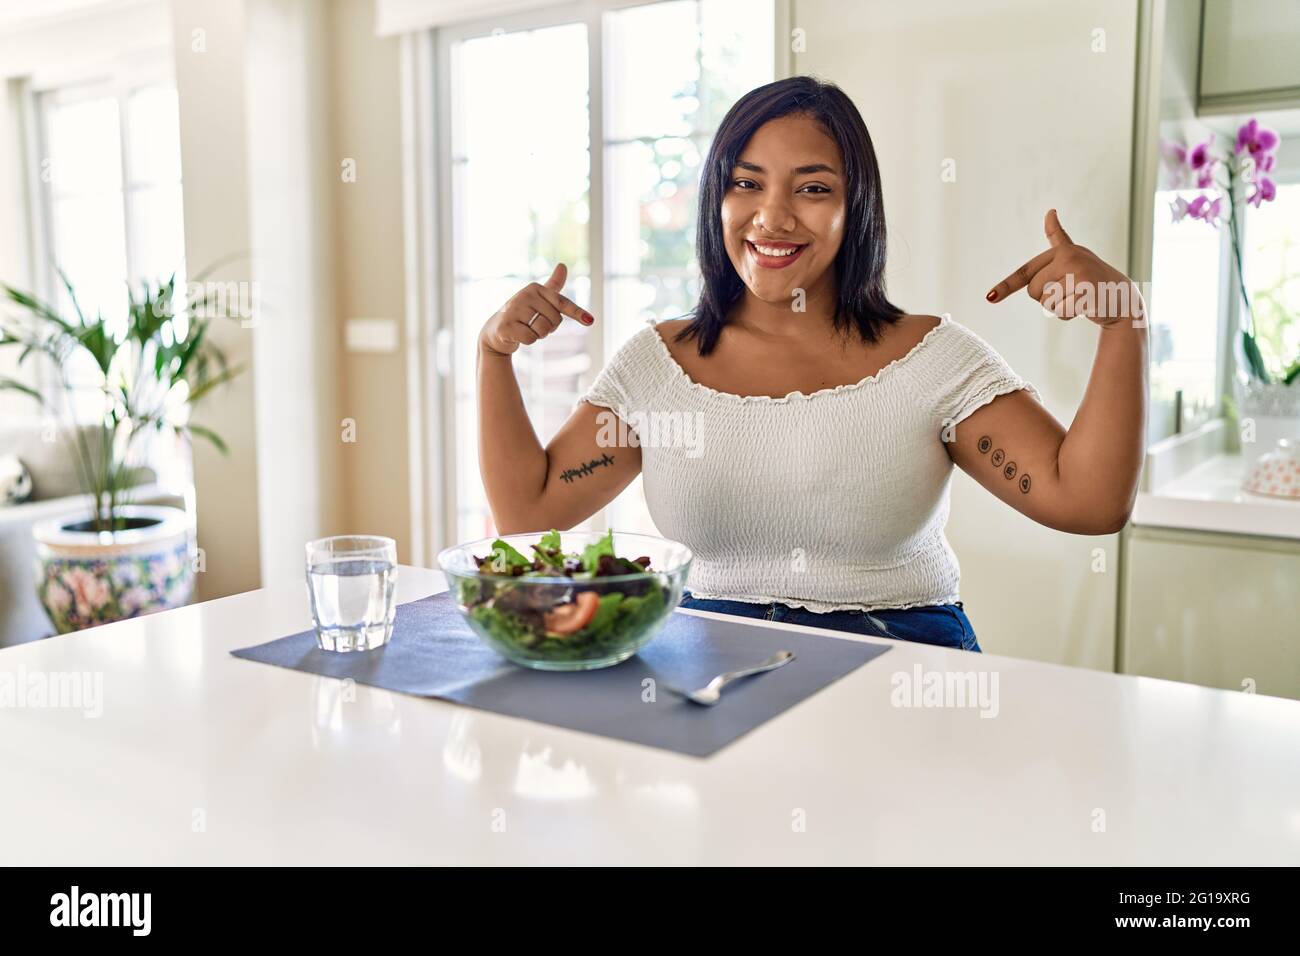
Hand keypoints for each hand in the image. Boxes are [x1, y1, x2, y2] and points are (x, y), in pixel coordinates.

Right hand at [479, 262, 593, 356]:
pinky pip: (531, 338)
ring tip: (527, 328)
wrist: (496, 329)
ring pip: (543, 329)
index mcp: (535, 288)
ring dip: (538, 334)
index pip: (561, 303)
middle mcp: (525, 295)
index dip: (577, 313)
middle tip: (534, 323)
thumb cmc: (523, 313)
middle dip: (548, 327)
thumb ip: (553, 285)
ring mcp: (514, 310)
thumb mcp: (538, 298)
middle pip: (554, 320)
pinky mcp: (507, 325)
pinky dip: (528, 340)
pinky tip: (518, 334)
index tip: (590, 321)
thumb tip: (563, 265)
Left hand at [985, 209, 1143, 327]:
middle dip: (1047, 299)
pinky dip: (1069, 314)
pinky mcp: (1085, 290)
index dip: (1006, 286)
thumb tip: (1050, 212)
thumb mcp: (1073, 257)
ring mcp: (1079, 272)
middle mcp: (1070, 257)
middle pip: (1034, 292)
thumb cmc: (1091, 279)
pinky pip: (1060, 311)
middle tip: (1070, 293)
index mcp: (1063, 251)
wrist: (1122, 296)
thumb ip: (1057, 239)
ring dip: (1059, 308)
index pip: (1026, 271)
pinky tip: (1085, 306)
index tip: (990, 297)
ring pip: (1047, 303)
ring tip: (1078, 297)